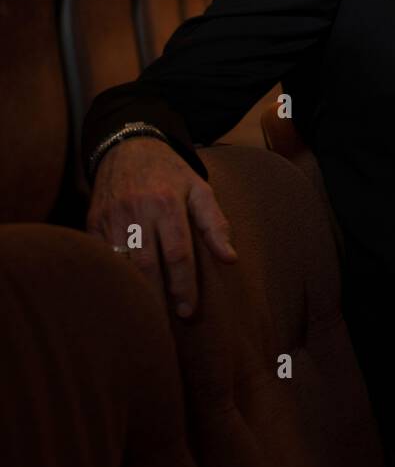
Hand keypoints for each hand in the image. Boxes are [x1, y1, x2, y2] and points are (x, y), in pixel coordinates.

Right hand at [86, 137, 236, 318]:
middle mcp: (137, 212)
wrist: (128, 146)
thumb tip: (230, 258)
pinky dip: (114, 278)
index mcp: (167, 204)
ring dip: (135, 292)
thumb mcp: (199, 188)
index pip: (177, 254)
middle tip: (170, 321)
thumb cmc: (170, 173)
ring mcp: (111, 218)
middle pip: (147, 265)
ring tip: (149, 315)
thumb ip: (215, 223)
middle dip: (159, 297)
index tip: (189, 310)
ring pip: (121, 265)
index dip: (184, 286)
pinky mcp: (93, 222)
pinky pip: (102, 257)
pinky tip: (125, 294)